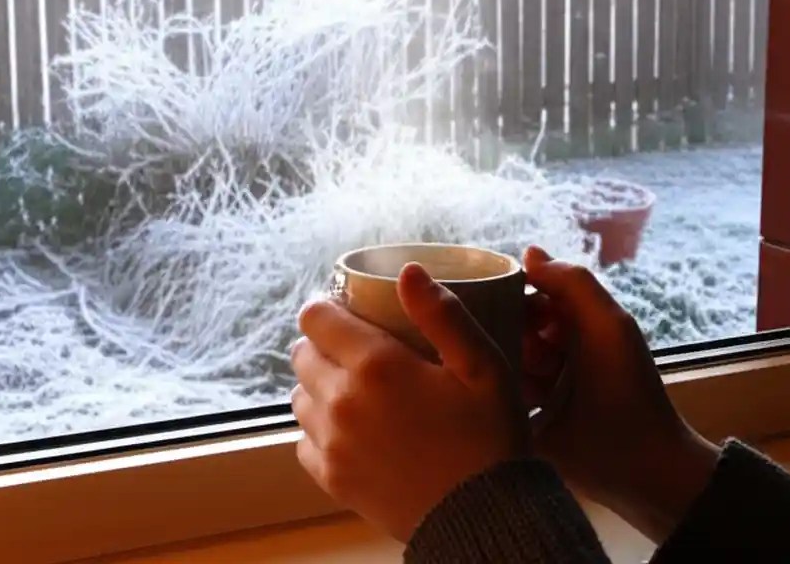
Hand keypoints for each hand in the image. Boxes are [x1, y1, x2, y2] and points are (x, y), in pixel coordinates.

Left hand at [290, 263, 529, 541]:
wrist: (483, 518)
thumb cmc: (489, 437)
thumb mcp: (483, 367)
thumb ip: (442, 315)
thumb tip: (407, 271)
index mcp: (376, 365)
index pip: (315, 317)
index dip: (329, 309)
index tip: (350, 314)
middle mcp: (341, 401)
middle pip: (303, 354)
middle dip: (326, 345)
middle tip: (362, 354)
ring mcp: (331, 443)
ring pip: (300, 396)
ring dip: (321, 387)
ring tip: (360, 393)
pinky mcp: (330, 477)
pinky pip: (305, 439)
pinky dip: (322, 429)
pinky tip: (356, 431)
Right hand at [520, 246, 721, 544]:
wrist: (643, 469)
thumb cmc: (627, 390)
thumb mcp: (606, 327)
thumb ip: (572, 284)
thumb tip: (528, 253)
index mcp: (575, 326)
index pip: (529, 296)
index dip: (515, 298)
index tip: (506, 312)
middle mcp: (555, 353)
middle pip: (511, 328)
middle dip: (510, 336)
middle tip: (528, 359)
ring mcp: (540, 391)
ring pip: (502, 363)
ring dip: (504, 369)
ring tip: (520, 385)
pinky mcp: (528, 424)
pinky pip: (500, 399)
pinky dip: (497, 396)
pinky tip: (491, 400)